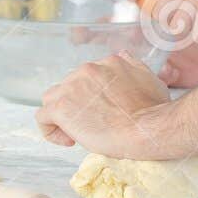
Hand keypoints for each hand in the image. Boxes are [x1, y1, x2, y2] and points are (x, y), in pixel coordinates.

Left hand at [36, 51, 172, 158]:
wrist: (146, 128)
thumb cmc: (153, 110)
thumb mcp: (149, 78)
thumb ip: (133, 66)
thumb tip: (124, 56)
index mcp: (108, 62)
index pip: (87, 76)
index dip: (91, 96)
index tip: (103, 112)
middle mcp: (87, 69)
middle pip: (69, 86)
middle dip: (77, 105)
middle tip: (93, 124)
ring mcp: (72, 87)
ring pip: (53, 98)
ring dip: (62, 114)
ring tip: (77, 131)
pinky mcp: (62, 108)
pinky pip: (43, 117)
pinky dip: (51, 130)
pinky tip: (69, 140)